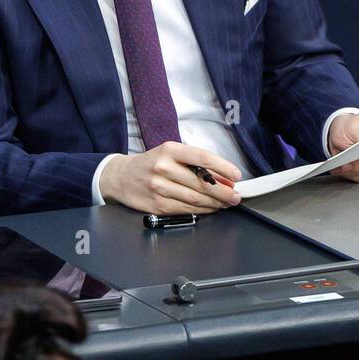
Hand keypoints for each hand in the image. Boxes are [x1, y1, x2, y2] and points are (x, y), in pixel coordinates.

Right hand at [98, 142, 241, 214]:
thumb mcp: (171, 154)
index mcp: (170, 150)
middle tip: (236, 195)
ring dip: (216, 203)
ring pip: (196, 198)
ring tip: (227, 203)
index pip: (203, 158)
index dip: (223, 167)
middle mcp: (164, 167)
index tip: (236, 175)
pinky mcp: (158, 205)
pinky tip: (211, 208)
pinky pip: (186, 209)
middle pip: (201, 182)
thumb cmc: (152, 163)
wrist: (121, 177)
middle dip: (224, 191)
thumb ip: (195, 163)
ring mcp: (159, 187)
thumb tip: (224, 177)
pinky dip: (202, 210)